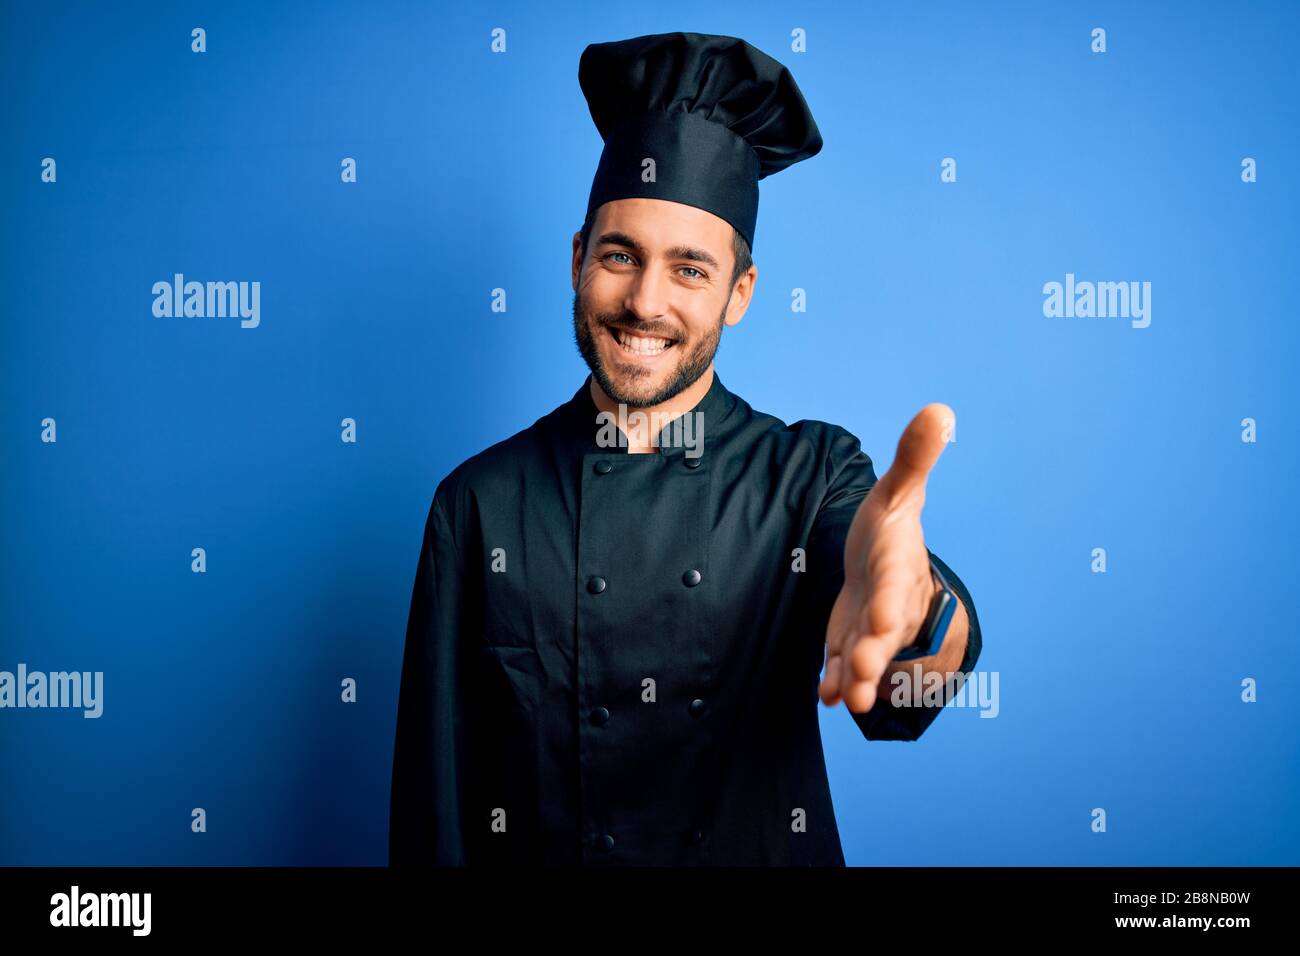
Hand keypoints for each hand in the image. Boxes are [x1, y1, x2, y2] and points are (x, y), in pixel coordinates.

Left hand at [819, 403, 954, 712]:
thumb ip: (913, 458)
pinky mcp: (849, 640)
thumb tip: (939, 409)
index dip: (889, 601)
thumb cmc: (890, 523)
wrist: (883, 557)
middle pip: (883, 630)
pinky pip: (844, 664)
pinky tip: (827, 695)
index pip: (895, 584)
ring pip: (865, 655)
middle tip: (863, 673)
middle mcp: (890, 601)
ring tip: (849, 699)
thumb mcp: (897, 490)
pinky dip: (836, 680)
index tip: (880, 617)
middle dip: (874, 652)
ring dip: (856, 676)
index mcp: (899, 564)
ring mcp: (870, 626)